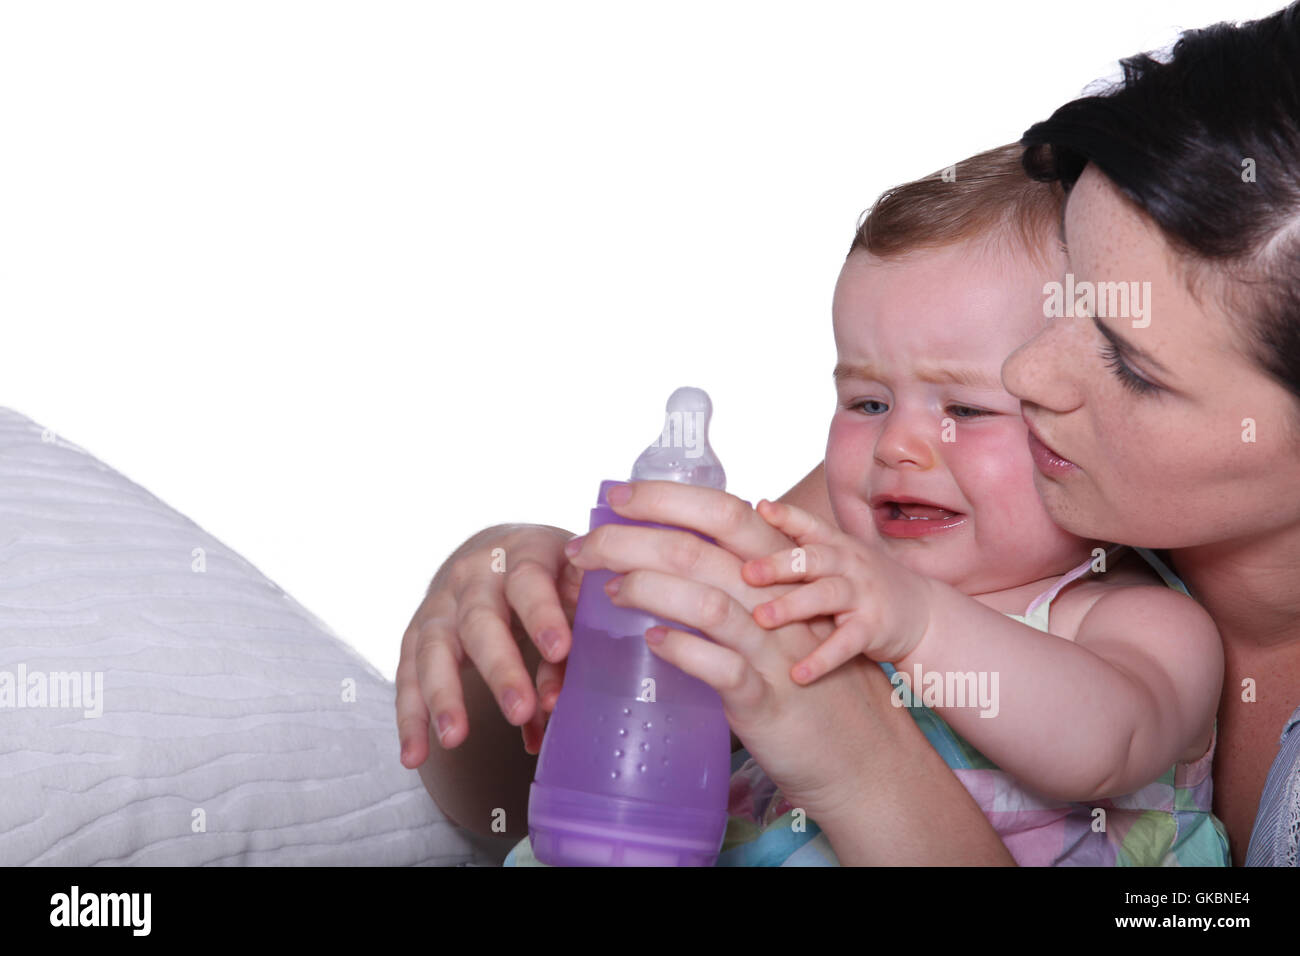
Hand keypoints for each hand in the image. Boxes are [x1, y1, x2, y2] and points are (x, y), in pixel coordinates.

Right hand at [396, 523, 582, 767]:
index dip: (543, 614)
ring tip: (454, 738)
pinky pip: (409, 674)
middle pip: (480, 619)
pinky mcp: (418, 632)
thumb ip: (573, 637)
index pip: (529, 580)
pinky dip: (411, 717)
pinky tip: (415, 754)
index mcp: (524, 552)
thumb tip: (554, 701)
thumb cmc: (552, 575)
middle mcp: (475, 574)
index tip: (560, 651)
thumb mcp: (574, 587)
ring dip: (443, 695)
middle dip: (500, 668)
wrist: (500, 550)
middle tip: (519, 709)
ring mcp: (441, 602)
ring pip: (434, 647)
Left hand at [567, 481, 882, 823]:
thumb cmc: (812, 678)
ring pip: (710, 602)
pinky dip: (685, 651)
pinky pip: (725, 669)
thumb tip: (676, 554)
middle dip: (633, 539)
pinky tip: (654, 644)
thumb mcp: (784, 617)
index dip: (667, 497)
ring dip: (650, 589)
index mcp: (783, 571)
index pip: (724, 512)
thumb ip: (741, 582)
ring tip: (610, 592)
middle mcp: (781, 601)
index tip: (616, 496)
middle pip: (703, 548)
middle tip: (584, 547)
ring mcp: (777, 651)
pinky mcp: (770, 700)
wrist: (865, 754)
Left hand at [742, 498, 935, 682]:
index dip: (786, 515)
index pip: (809, 524)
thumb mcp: (836, 558)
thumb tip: (744, 524)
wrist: (921, 612)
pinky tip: (798, 674)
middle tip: (746, 573)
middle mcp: (849, 564)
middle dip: (779, 564)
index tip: (759, 508)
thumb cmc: (861, 582)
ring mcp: (863, 595)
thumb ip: (797, 546)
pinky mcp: (874, 629)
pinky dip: (822, 659)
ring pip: (826, 595)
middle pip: (813, 559)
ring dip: (792, 606)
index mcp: (835, 545)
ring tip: (760, 619)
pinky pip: (846, 643)